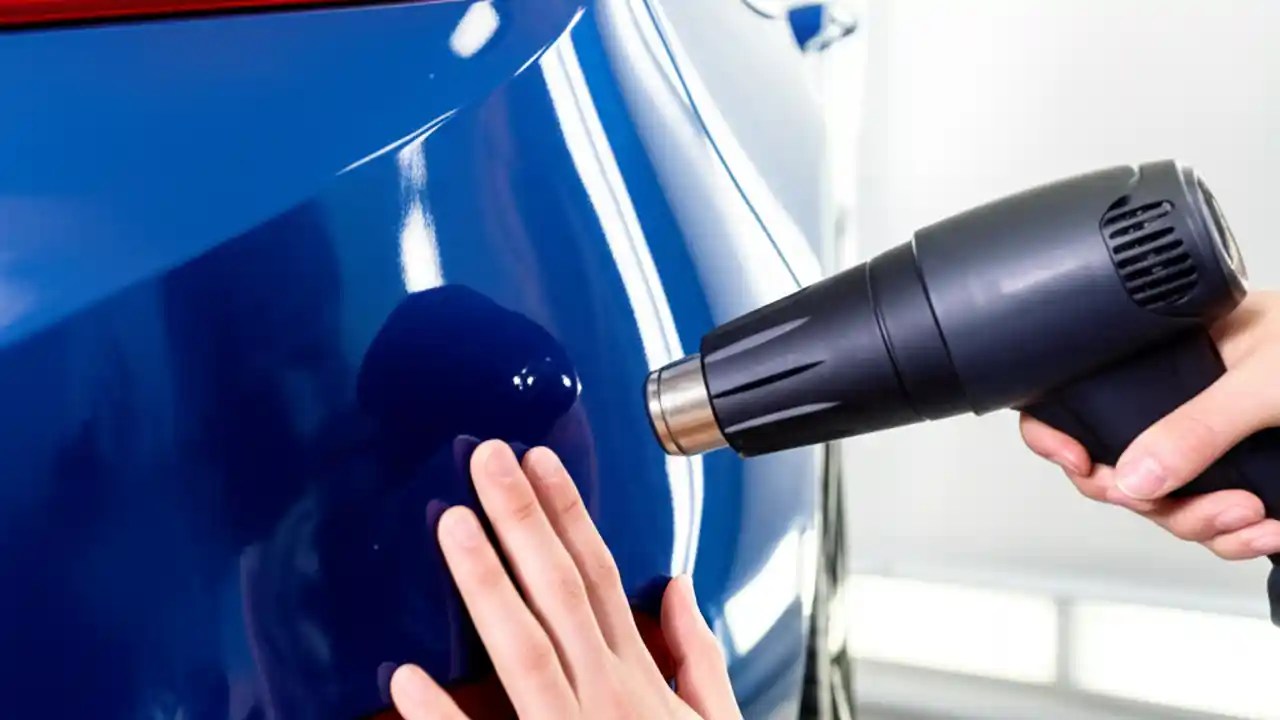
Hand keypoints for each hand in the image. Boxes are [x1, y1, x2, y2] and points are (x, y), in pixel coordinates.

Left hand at [389, 440, 740, 718]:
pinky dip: (443, 718)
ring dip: (486, 586)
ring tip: (453, 527)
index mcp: (638, 678)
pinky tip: (404, 677)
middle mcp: (603, 697)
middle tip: (487, 460)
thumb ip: (695, 654)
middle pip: (559, 592)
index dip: (568, 515)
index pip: (599, 576)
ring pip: (523, 649)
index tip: (540, 463)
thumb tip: (678, 590)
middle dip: (524, 520)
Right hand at [1021, 291, 1279, 560]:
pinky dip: (1239, 535)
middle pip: (1130, 463)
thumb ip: (1198, 425)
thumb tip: (1133, 475)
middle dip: (1161, 499)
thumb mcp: (1269, 384)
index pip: (1095, 386)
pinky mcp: (1255, 478)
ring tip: (1252, 518)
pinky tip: (1270, 528)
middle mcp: (1194, 395)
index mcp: (1182, 349)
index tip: (1073, 459)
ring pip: (1171, 502)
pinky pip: (1216, 521)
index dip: (1064, 426)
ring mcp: (1223, 440)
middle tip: (1194, 507)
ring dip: (1206, 524)